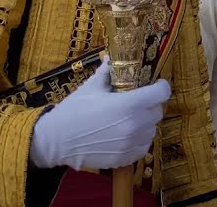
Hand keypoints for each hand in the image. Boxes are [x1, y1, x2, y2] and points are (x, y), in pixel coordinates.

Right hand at [30, 60, 170, 170]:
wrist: (55, 141)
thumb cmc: (73, 111)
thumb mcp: (91, 87)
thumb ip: (107, 72)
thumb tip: (112, 58)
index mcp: (129, 104)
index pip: (162, 93)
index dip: (161, 87)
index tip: (155, 85)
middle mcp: (135, 124)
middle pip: (157, 111)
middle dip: (151, 105)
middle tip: (138, 102)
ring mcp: (131, 143)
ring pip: (151, 130)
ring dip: (145, 123)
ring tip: (129, 119)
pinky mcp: (126, 158)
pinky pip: (143, 147)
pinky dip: (138, 140)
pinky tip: (125, 135)